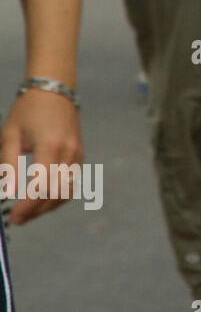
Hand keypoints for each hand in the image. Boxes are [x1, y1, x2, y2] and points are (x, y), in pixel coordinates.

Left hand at [0, 88, 83, 223]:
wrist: (55, 91)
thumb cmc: (28, 111)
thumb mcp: (10, 135)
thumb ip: (9, 164)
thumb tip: (8, 192)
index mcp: (50, 146)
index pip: (42, 184)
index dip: (29, 204)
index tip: (14, 216)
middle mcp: (69, 153)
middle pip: (57, 193)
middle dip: (37, 210)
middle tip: (17, 219)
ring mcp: (78, 155)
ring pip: (67, 192)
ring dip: (48, 207)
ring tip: (28, 213)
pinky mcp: (80, 156)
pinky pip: (71, 184)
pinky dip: (57, 197)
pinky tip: (41, 200)